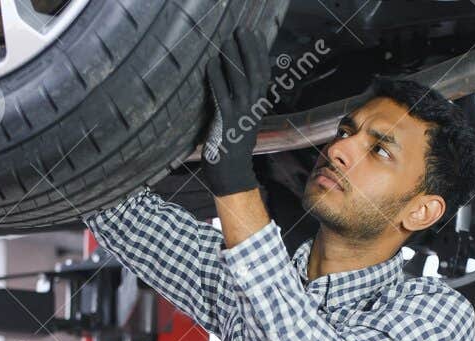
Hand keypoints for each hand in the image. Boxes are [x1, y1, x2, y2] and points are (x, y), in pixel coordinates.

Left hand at [202, 25, 271, 198]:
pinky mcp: (226, 124)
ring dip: (234, 59)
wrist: (232, 176)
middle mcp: (252, 110)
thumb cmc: (232, 150)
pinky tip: (211, 63)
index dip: (260, 53)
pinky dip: (217, 79)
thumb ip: (239, 106)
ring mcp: (240, 117)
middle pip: (256, 73)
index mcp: (257, 108)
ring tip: (227, 41)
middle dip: (249, 49)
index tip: (255, 34)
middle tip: (241, 30)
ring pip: (242, 81)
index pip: (263, 75)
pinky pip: (222, 96)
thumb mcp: (240, 123)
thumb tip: (234, 89)